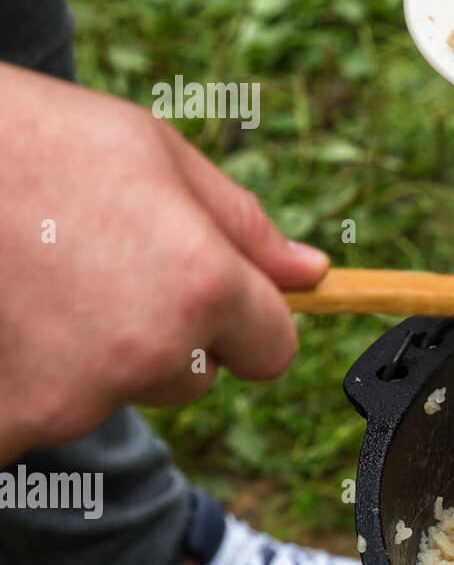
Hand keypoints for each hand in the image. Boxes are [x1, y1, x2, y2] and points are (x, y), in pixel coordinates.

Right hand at [0, 63, 328, 463]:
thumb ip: (244, 227)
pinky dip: (22, 383)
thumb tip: (311, 275)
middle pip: (196, 378)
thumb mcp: (156, 155)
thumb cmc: (36, 140)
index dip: (248, 323)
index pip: (274, 351)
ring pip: (115, 395)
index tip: (214, 299)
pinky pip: (40, 419)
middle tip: (94, 268)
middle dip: (165, 336)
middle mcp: (148, 353)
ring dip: (91, 356)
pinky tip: (7, 321)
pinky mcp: (8, 424)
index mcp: (204, 287)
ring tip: (35, 281)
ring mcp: (72, 399)